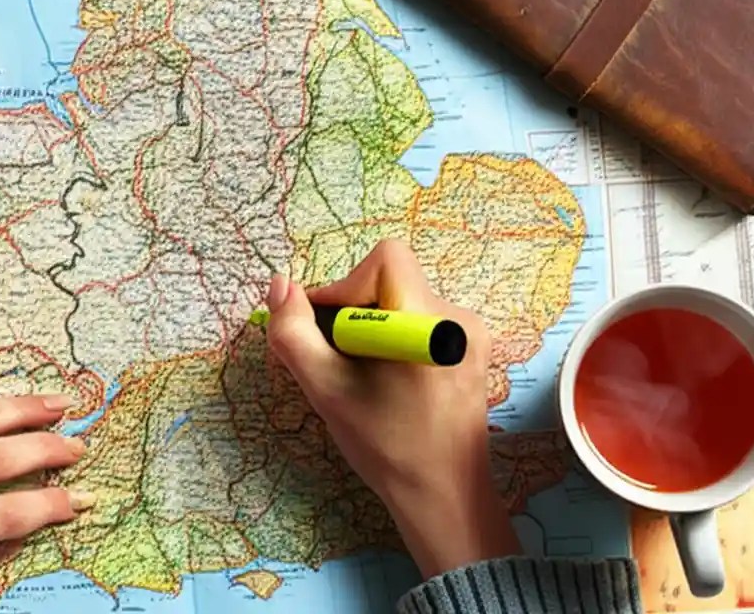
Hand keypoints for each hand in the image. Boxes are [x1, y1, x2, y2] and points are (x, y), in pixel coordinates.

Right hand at [266, 240, 518, 575]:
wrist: (445, 494)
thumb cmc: (386, 447)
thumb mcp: (327, 390)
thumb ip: (295, 334)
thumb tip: (279, 285)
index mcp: (429, 324)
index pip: (386, 259)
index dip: (346, 285)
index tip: (329, 330)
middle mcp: (459, 318)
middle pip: (391, 280)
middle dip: (355, 312)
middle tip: (339, 361)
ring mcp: (472, 332)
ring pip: (403, 300)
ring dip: (372, 327)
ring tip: (364, 377)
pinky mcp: (473, 347)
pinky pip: (421, 320)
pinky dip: (394, 339)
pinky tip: (389, 382)